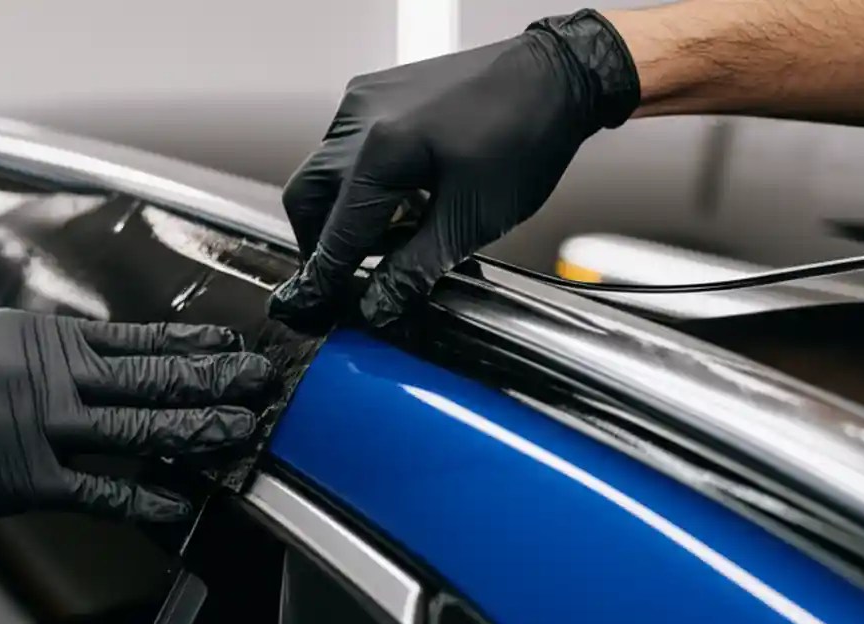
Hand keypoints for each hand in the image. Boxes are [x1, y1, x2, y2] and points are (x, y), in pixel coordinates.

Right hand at [0, 309, 272, 528]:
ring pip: (138, 427)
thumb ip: (52, 351)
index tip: (234, 343)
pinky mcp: (27, 479)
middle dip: (214, 378)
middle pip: (151, 376)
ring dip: (197, 429)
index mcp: (43, 337)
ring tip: (243, 430)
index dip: (193, 341)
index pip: (138, 337)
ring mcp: (40, 427)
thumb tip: (108, 360)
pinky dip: (145, 497)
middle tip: (263, 380)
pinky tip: (182, 502)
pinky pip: (101, 490)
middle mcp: (49, 375)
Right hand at [267, 9, 638, 330]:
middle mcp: (360, 118)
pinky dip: (359, 180)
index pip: (336, 232)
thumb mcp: (471, 221)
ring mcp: (364, 99)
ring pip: (324, 170)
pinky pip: (346, 144)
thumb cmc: (527, 136)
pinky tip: (401, 196)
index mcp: (381, 151)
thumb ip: (414, 268)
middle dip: (321, 242)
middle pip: (308, 197)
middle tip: (345, 276)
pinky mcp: (376, 91)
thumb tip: (378, 306)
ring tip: (393, 233)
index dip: (326, 278)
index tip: (315, 307)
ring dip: (344, 211)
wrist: (555, 76)